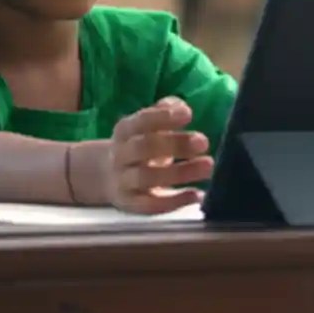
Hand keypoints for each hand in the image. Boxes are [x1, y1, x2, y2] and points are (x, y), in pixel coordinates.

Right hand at [104, 96, 213, 213]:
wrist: (106, 176)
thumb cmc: (138, 145)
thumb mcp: (145, 126)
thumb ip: (163, 112)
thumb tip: (181, 107)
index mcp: (124, 131)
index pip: (141, 121)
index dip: (163, 117)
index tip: (188, 114)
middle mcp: (120, 155)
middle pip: (143, 147)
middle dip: (175, 144)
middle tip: (203, 142)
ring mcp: (123, 181)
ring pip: (147, 177)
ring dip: (180, 172)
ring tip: (208, 165)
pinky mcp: (131, 204)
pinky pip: (151, 205)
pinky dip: (175, 201)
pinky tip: (197, 195)